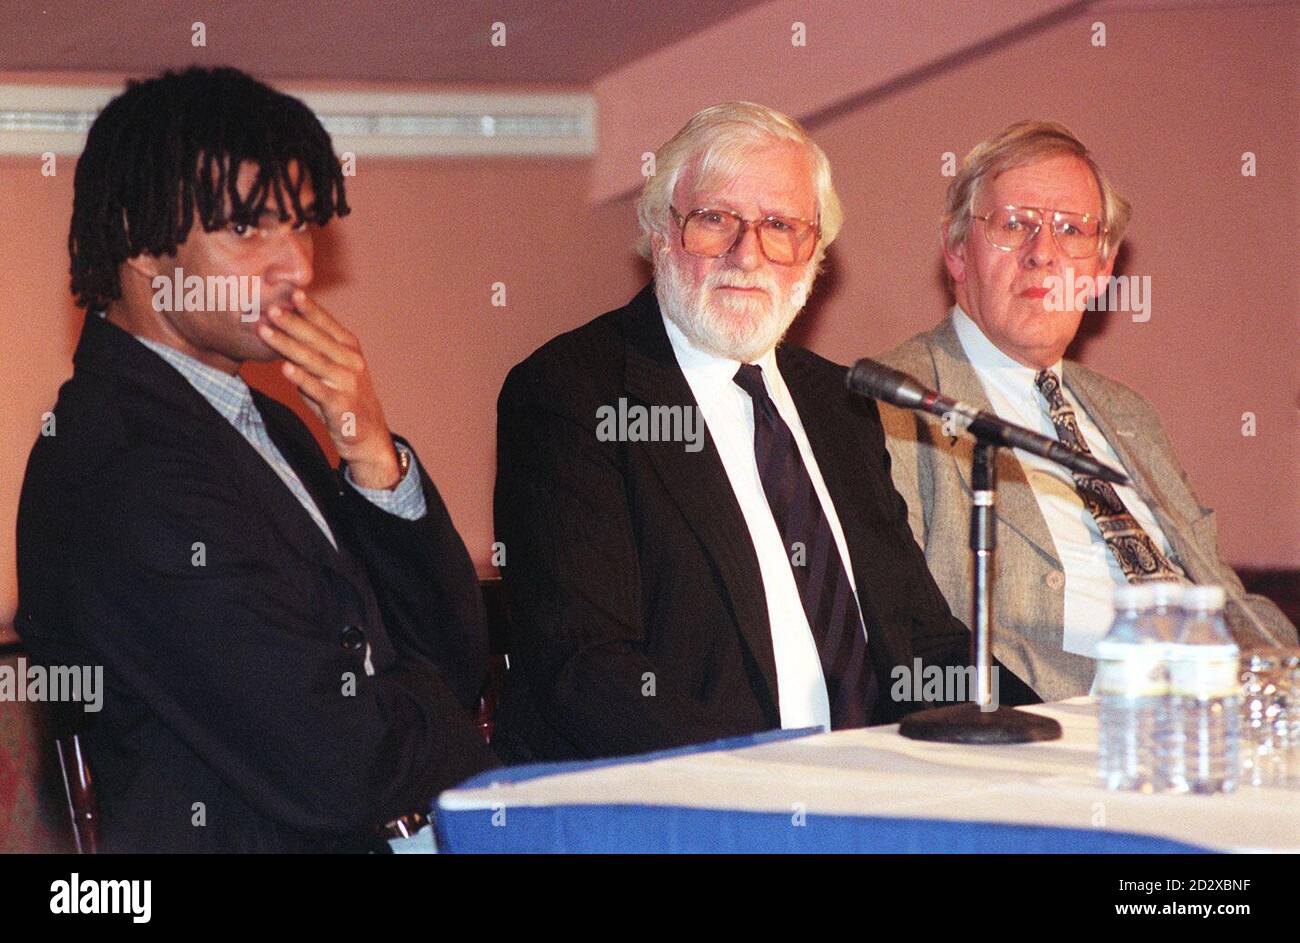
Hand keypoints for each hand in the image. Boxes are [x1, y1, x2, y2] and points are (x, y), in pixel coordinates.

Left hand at [257, 289, 400, 488]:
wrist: (367, 434)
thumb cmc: (343, 397)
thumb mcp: (333, 369)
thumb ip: (313, 350)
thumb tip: (284, 329)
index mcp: (350, 348)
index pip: (327, 324)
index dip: (310, 308)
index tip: (292, 292)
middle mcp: (351, 361)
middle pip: (317, 338)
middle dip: (292, 322)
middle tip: (270, 308)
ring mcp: (347, 382)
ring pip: (312, 359)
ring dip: (287, 344)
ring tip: (265, 331)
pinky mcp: (340, 404)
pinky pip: (316, 389)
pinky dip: (300, 378)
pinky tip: (283, 368)